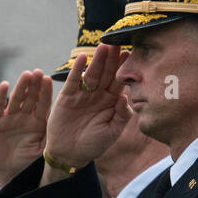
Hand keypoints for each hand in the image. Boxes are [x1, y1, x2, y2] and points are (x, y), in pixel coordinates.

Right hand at [0, 70, 52, 190]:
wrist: (4, 170)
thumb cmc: (24, 160)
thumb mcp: (40, 150)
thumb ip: (49, 138)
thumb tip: (65, 126)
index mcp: (37, 121)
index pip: (43, 103)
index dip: (45, 92)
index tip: (49, 80)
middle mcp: (24, 115)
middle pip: (30, 97)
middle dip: (34, 85)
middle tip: (39, 72)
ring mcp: (9, 116)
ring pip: (16, 98)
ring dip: (21, 86)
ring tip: (26, 75)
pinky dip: (1, 96)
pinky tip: (5, 85)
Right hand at [42, 45, 131, 173]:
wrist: (70, 154)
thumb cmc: (94, 145)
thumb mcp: (112, 132)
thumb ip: (122, 116)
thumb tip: (125, 98)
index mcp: (111, 101)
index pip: (119, 81)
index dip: (123, 68)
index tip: (129, 53)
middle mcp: (98, 94)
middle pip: (106, 73)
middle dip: (111, 58)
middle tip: (116, 42)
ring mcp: (82, 94)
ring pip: (91, 73)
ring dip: (97, 60)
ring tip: (102, 46)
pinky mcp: (67, 96)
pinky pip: (73, 81)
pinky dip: (77, 69)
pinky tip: (83, 57)